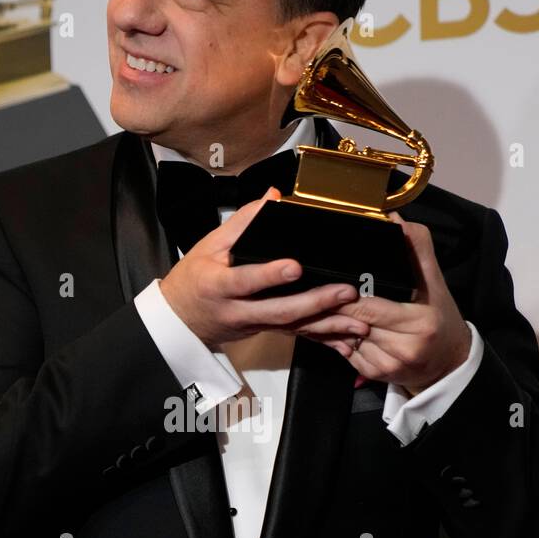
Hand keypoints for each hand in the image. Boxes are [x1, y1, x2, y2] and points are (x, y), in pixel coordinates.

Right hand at [159, 187, 369, 349]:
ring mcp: (255, 325)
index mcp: (220, 285)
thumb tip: (273, 196)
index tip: (294, 267)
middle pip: (280, 311)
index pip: (247, 280)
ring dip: (328, 326)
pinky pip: (297, 336)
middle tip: (345, 292)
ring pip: (294, 327)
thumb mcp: (209, 245)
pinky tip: (346, 340)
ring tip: (358, 323)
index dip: (270, 275)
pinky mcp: (266, 332)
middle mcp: (239, 310)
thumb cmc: (194, 278)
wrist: (181, 319)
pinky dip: (323, 338)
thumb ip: (243, 221)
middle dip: (315, 303)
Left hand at [290, 212, 470, 395]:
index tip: (330, 280)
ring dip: (332, 324)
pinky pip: (349, 354)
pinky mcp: (377, 375)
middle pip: (354, 323)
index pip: (370, 307)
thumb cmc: (440, 317)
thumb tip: (395, 219)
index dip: (346, 295)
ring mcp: (389, 365)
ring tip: (318, 306)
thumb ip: (417, 248)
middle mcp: (404, 347)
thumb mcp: (435, 282)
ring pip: (347, 339)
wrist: (449, 363)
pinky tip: (333, 326)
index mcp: (420, 322)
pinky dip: (340, 339)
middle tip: (314, 290)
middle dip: (334, 307)